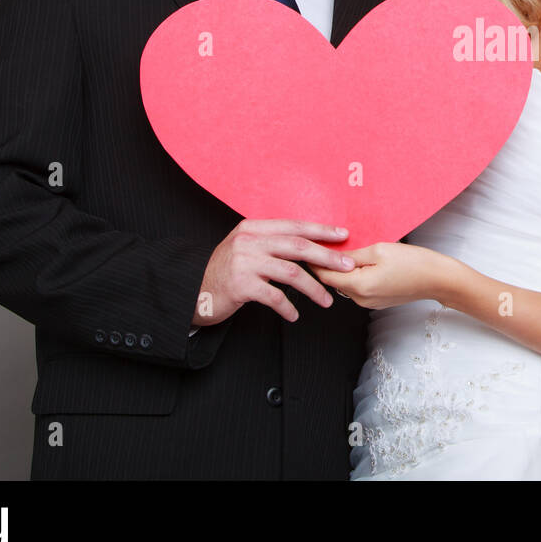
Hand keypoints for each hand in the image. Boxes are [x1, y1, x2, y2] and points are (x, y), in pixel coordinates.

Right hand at [194, 219, 355, 326]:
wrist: (193, 292)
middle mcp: (248, 241)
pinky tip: (295, 315)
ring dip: (314, 288)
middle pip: (297, 246)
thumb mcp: (246, 248)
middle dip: (327, 257)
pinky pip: (274, 296)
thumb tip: (311, 246)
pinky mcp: (240, 285)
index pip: (294, 226)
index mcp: (253, 228)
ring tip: (327, 300)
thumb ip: (271, 243)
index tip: (343, 235)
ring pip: (291, 273)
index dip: (321, 230)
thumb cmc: (225, 271)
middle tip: (347, 267)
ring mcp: (244, 262)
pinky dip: (288, 307)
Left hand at [316, 242, 453, 310]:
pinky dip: (355, 275)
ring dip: (342, 270)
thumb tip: (332, 255)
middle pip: (334, 281)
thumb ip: (352, 255)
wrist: (438, 279)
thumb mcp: (380, 250)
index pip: (324, 275)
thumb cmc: (414, 263)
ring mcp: (369, 303)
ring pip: (346, 284)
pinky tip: (363, 262)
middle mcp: (361, 299)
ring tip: (346, 250)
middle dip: (327, 264)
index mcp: (359, 286)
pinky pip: (359, 287)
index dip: (314, 261)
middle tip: (326, 244)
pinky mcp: (377, 302)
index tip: (309, 247)